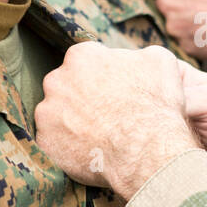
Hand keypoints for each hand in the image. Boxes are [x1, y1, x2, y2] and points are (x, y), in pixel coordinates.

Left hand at [35, 43, 198, 199]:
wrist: (146, 152)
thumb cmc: (155, 105)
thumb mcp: (160, 62)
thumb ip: (139, 54)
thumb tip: (134, 58)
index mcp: (82, 56)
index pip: (86, 60)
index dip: (102, 76)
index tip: (114, 91)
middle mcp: (57, 80)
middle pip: (67, 86)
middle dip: (83, 97)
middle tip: (106, 114)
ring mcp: (47, 112)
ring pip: (58, 114)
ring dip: (73, 121)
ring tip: (99, 135)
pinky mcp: (46, 141)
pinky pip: (55, 141)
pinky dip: (69, 146)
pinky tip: (90, 150)